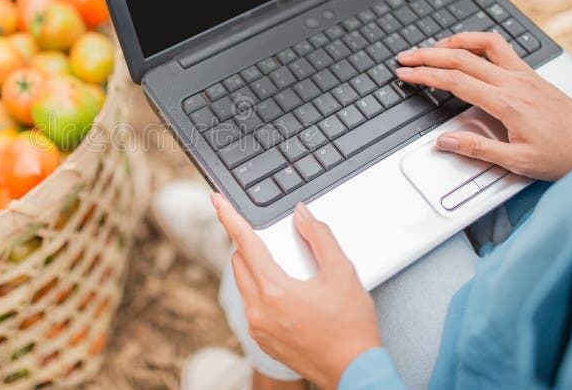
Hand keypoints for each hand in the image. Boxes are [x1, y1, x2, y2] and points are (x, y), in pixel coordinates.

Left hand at [213, 194, 380, 389]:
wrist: (355, 371)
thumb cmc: (351, 327)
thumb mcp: (343, 273)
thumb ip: (320, 237)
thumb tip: (302, 214)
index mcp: (274, 289)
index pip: (244, 242)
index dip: (228, 216)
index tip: (216, 200)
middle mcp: (259, 309)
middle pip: (240, 262)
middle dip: (249, 244)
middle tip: (271, 238)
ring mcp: (258, 327)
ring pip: (245, 284)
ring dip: (256, 269)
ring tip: (287, 269)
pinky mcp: (263, 340)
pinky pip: (253, 306)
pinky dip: (262, 292)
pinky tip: (289, 295)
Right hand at [396, 32, 571, 180]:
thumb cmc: (563, 155)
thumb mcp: (518, 163)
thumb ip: (477, 149)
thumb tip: (444, 142)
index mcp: (507, 103)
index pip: (455, 81)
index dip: (425, 76)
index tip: (406, 74)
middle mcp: (514, 82)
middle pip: (462, 57)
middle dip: (428, 54)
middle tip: (406, 57)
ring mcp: (524, 75)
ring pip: (484, 44)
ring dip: (455, 40)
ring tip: (434, 46)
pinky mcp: (531, 75)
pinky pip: (501, 48)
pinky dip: (479, 42)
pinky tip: (469, 49)